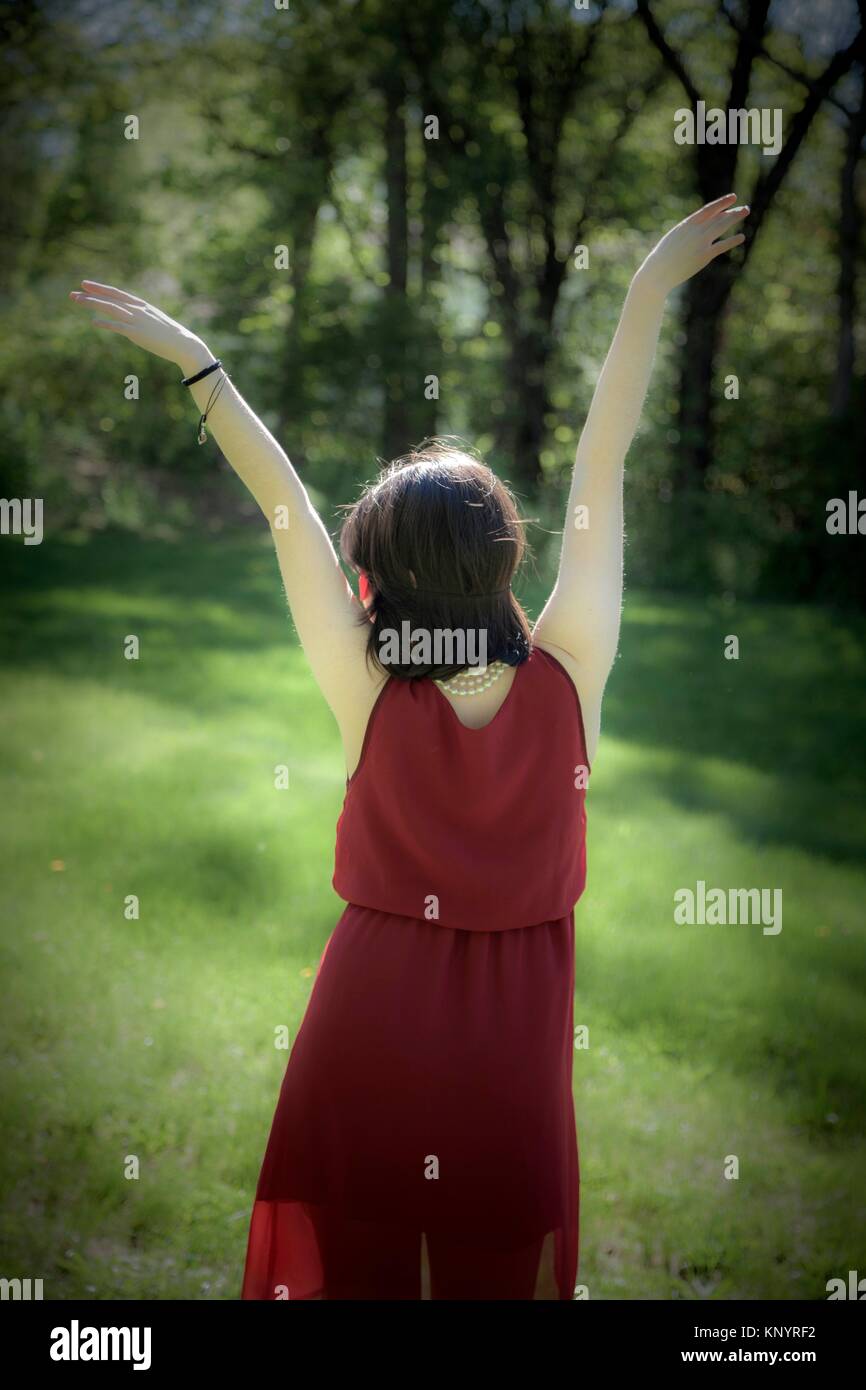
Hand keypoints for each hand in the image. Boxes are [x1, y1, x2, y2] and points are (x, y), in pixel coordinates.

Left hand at [68, 281, 211, 373]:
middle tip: (73, 292)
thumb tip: (131, 320)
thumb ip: (141, 318)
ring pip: (110, 308)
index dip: (100, 288)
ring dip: (92, 304)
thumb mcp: (154, 321)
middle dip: (90, 294)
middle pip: (110, 298)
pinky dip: (106, 324)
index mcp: (141, 305)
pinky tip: (94, 322)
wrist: (184, 343)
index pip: (116, 293)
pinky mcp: (138, 334)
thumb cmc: (170, 334)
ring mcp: (137, 320)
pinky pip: (118, 327)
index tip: (85, 284)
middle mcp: (137, 309)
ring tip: (77, 301)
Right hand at [633, 194, 748, 298]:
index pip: (709, 209)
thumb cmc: (664, 256)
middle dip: (733, 212)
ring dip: (735, 219)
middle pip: (719, 217)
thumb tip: (700, 228)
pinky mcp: (704, 256)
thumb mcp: (675, 237)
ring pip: (722, 226)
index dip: (722, 203)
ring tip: (745, 213)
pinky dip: (732, 241)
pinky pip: (722, 245)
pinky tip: (741, 237)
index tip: (733, 198)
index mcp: (687, 224)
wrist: (659, 271)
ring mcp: (701, 242)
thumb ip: (689, 231)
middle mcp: (696, 230)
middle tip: (745, 209)